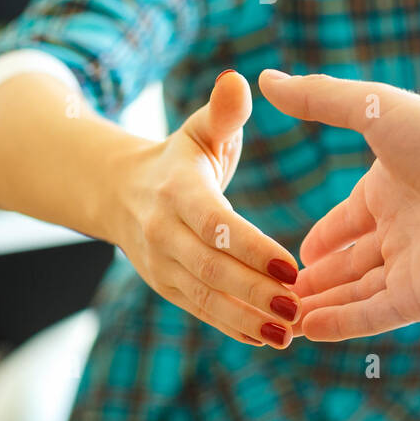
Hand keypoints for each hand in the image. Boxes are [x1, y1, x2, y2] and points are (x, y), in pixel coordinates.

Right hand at [107, 70, 301, 347]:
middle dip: (254, 292)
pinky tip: (268, 339)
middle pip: (210, 268)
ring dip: (246, 319)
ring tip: (289, 333)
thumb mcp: (200, 130)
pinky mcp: (167, 287)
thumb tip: (238, 81)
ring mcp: (161, 264)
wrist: (121, 192)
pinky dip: (233, 328)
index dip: (252, 248)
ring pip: (205, 298)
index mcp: (176, 190)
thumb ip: (223, 111)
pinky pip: (201, 311)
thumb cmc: (179, 157)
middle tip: (298, 308)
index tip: (291, 267)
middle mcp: (162, 231)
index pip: (215, 224)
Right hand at [258, 69, 419, 341]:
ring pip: (358, 292)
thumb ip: (319, 97)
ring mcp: (413, 266)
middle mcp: (404, 229)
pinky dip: (341, 325)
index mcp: (393, 188)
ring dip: (322, 304)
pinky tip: (307, 331)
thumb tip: (266, 79)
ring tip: (284, 316)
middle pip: (352, 261)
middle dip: (318, 277)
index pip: (350, 220)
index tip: (299, 254)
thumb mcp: (372, 108)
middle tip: (281, 290)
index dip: (324, 237)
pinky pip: (374, 316)